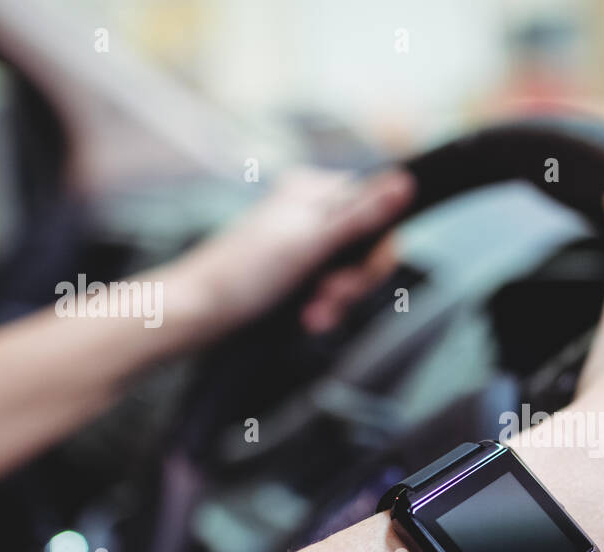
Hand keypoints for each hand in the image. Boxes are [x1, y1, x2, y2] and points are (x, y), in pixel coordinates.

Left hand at [175, 166, 413, 336]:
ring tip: (315, 314)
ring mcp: (303, 242)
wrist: (197, 312)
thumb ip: (362, 215)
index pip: (378, 213)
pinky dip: (324, 306)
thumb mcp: (311, 241)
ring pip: (349, 272)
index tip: (357, 276)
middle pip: (366, 247)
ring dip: (338, 300)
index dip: (375, 252)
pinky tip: (308, 317)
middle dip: (353, 282)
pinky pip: (329, 287)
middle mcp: (311, 212)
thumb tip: (405, 183)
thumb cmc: (241, 275)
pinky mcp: (294, 272)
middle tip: (329, 297)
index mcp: (314, 191)